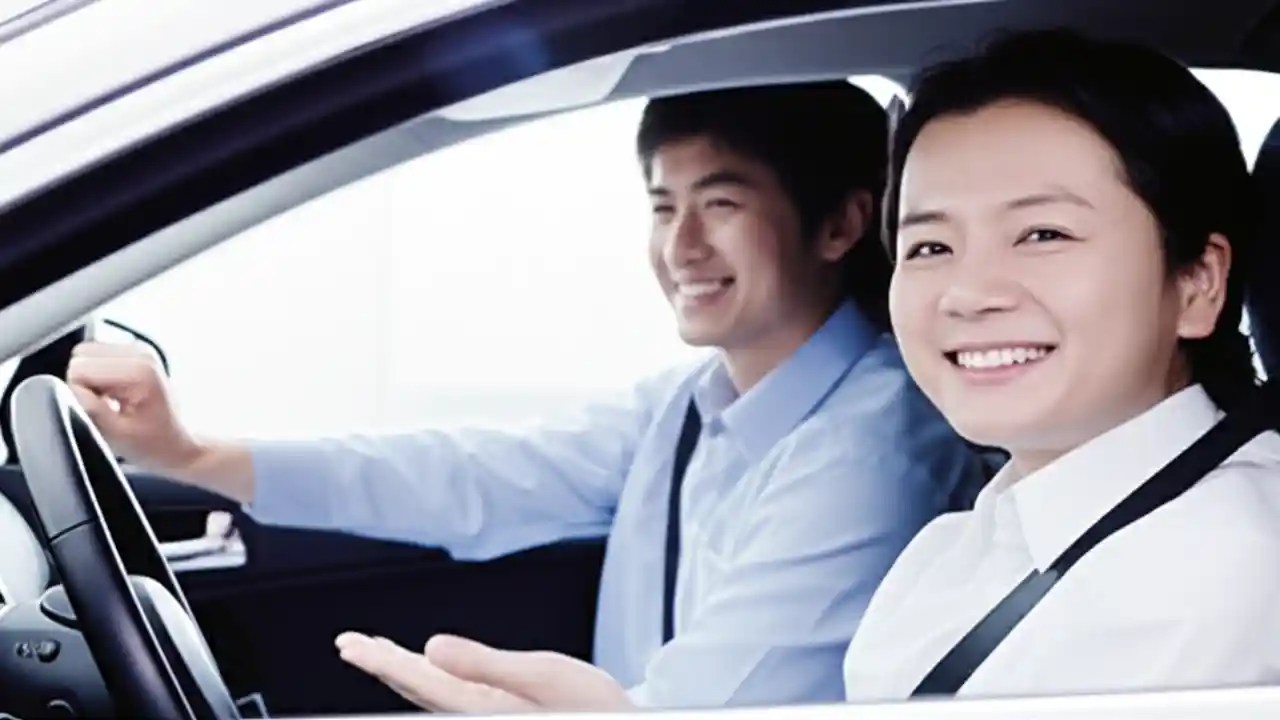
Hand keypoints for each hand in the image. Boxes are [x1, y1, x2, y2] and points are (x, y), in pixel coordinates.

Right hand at [66, 341, 203, 474]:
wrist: (177, 444)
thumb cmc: (154, 443)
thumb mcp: (117, 435)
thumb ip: (90, 410)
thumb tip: (68, 389)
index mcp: (139, 370)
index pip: (78, 369)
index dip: (81, 395)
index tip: (104, 412)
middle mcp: (141, 353)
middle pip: (80, 356)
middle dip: (85, 384)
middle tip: (108, 407)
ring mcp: (139, 350)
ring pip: (85, 355)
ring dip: (92, 380)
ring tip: (114, 402)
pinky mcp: (134, 354)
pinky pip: (96, 358)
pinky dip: (99, 377)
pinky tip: (117, 395)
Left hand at [335, 632, 633, 713]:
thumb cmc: (592, 707)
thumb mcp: (544, 676)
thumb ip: (484, 664)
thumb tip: (430, 648)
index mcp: (481, 706)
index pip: (419, 681)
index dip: (381, 663)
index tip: (352, 646)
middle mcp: (476, 713)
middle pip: (417, 688)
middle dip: (381, 664)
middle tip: (348, 644)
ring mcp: (487, 713)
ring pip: (430, 692)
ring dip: (400, 670)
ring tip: (373, 652)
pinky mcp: (500, 709)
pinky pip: (450, 693)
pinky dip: (427, 677)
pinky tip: (424, 668)